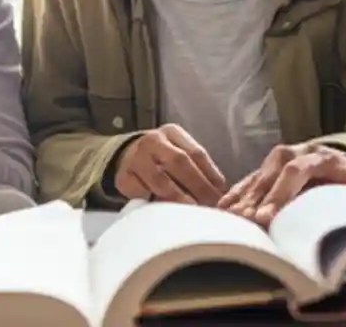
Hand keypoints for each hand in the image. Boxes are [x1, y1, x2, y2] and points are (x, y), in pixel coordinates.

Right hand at [111, 124, 227, 204]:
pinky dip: (156, 203)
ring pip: (161, 180)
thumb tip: (221, 193)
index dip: (211, 175)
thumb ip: (198, 169)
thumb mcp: (179, 153)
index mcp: (172, 133)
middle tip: (210, 206)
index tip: (221, 195)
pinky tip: (168, 213)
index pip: (196, 153)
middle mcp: (153, 141)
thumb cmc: (162, 160)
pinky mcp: (124, 178)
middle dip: (198, 186)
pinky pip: (143, 193)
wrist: (126, 158)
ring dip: (180, 197)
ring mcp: (136, 158)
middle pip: (179, 162)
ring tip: (193, 211)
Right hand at [218, 143, 345, 225]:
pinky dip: (233, 198)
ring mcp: (272, 162)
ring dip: (241, 202)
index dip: (279, 195)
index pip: (293, 173)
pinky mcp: (262, 170)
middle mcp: (289, 154)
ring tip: (230, 221)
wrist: (332, 158)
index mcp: (315, 156)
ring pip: (253, 181)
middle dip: (255, 203)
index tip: (267, 217)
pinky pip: (244, 183)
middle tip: (245, 224)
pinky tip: (222, 212)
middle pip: (268, 178)